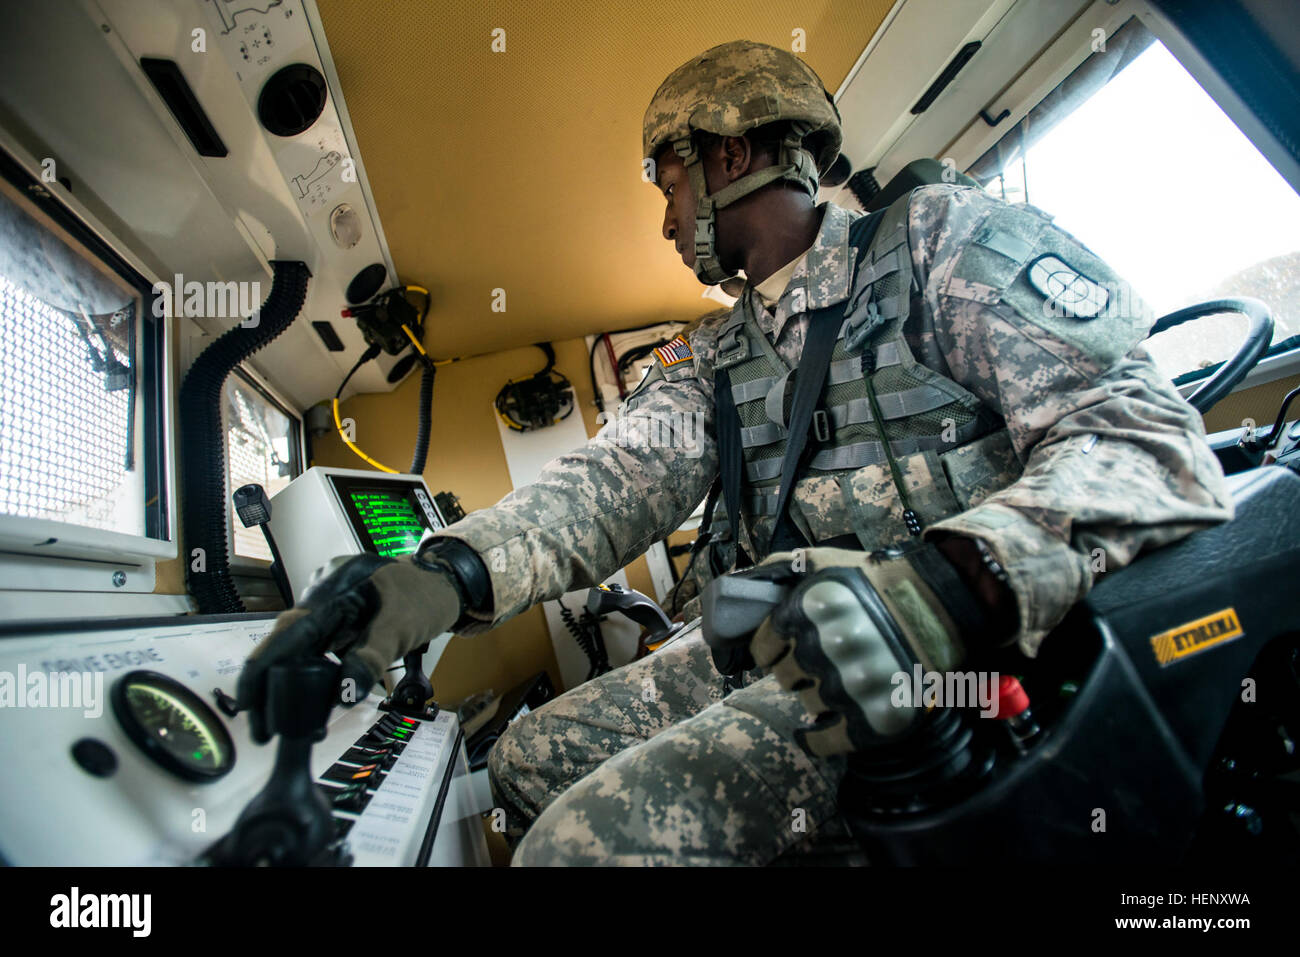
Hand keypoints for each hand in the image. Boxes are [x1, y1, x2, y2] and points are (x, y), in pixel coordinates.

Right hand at [236, 553, 462, 742]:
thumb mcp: (401, 627)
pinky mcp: (341, 622)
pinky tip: (318, 704)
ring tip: (290, 726)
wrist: (447, 582)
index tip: (249, 705)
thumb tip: (342, 696)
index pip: (286, 632)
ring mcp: (331, 610)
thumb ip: (371, 658)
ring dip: (293, 687)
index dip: (260, 668)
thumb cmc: (427, 596)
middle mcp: (324, 597)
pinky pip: (320, 651)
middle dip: (272, 688)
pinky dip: (316, 677)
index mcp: (334, 591)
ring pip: (301, 651)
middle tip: (268, 731)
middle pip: (286, 645)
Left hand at [703, 544, 998, 755]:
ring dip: (819, 695)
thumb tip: (739, 583)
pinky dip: (816, 740)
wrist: (945, 604)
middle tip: (820, 662)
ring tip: (842, 680)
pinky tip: (813, 734)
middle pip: (784, 677)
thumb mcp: (827, 562)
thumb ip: (779, 569)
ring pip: (808, 705)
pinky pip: (827, 742)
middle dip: (797, 670)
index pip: (763, 646)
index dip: (771, 649)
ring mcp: (852, 685)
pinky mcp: (875, 716)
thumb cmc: (879, 580)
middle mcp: (827, 647)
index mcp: (810, 609)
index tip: (783, 650)